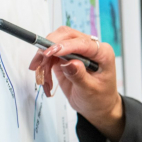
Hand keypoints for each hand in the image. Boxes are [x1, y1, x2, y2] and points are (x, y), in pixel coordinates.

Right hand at [29, 26, 123, 141]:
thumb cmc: (99, 98)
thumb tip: (70, 63)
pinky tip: (46, 81)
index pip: (83, 43)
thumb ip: (79, 76)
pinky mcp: (65, 56)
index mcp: (103, 53)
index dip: (65, 45)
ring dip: (43, 60)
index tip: (50, 52)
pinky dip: (43, 66)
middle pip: (65, 36)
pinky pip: (49, 55)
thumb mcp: (90, 90)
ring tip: (43, 80)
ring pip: (53, 43)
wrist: (97, 106)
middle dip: (49, 48)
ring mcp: (76, 50)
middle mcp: (90, 47)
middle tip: (39, 63)